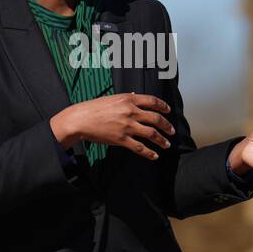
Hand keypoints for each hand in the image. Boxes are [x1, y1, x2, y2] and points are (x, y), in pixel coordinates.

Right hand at [50, 92, 175, 160]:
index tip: (168, 111)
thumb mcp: (112, 98)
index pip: (153, 101)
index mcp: (129, 100)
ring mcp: (127, 126)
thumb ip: (126, 99)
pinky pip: (140, 147)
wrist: (80, 119)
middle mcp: (131, 112)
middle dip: (167, 126)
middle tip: (171, 131)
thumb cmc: (94, 108)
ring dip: (162, 140)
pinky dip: (149, 153)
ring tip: (167, 144)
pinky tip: (154, 155)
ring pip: (151, 134)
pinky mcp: (121, 139)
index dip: (163, 107)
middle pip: (156, 119)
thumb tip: (136, 96)